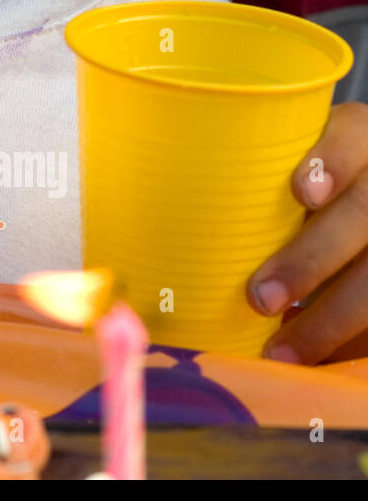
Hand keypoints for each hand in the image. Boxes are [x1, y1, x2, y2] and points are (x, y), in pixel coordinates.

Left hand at [248, 102, 367, 363]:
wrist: (348, 195)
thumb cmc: (286, 177)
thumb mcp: (278, 162)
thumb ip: (244, 177)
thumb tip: (153, 214)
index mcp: (354, 138)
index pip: (351, 139)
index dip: (332, 163)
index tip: (301, 191)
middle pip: (364, 213)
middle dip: (313, 259)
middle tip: (261, 298)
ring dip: (332, 318)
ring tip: (282, 350)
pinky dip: (351, 341)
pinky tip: (315, 361)